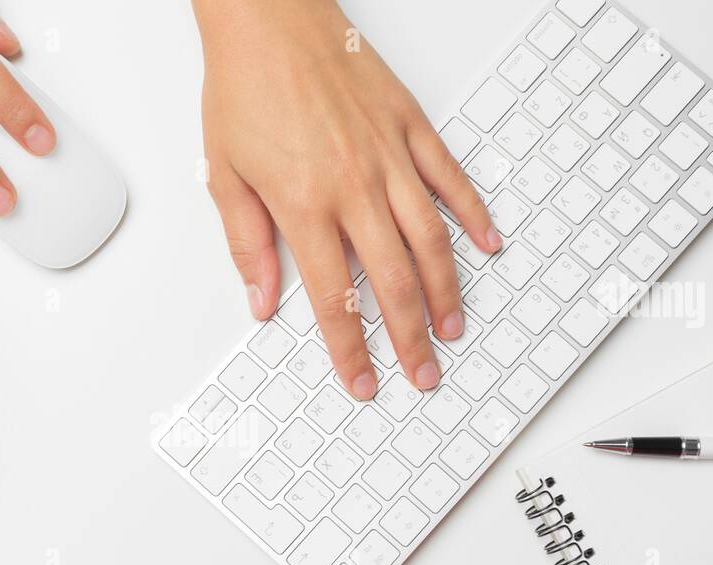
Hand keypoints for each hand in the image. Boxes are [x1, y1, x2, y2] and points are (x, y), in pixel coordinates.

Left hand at [192, 0, 500, 398]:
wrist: (269, 18)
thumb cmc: (246, 88)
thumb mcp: (225, 175)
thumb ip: (248, 245)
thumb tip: (262, 302)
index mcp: (304, 206)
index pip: (334, 300)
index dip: (351, 351)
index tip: (363, 381)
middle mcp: (354, 187)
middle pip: (393, 283)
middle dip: (410, 339)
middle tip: (422, 374)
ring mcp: (390, 157)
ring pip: (430, 241)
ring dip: (447, 292)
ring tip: (453, 328)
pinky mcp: (411, 127)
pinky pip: (451, 180)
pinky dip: (473, 216)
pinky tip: (488, 245)